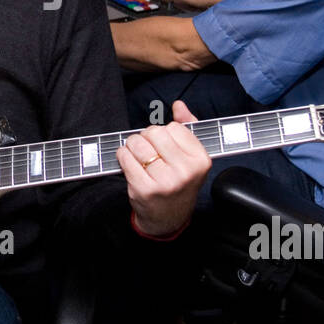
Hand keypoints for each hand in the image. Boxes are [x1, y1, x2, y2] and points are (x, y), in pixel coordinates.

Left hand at [116, 100, 210, 236]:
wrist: (169, 217)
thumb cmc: (179, 182)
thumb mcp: (191, 157)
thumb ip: (188, 127)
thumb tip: (179, 105)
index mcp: (200, 160)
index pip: (174, 128)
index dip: (165, 133)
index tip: (165, 145)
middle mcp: (185, 171)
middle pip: (154, 132)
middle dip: (146, 136)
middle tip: (149, 149)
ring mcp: (164, 182)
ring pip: (137, 143)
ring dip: (133, 146)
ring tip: (139, 156)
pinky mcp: (144, 189)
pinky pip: (125, 158)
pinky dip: (123, 156)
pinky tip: (130, 163)